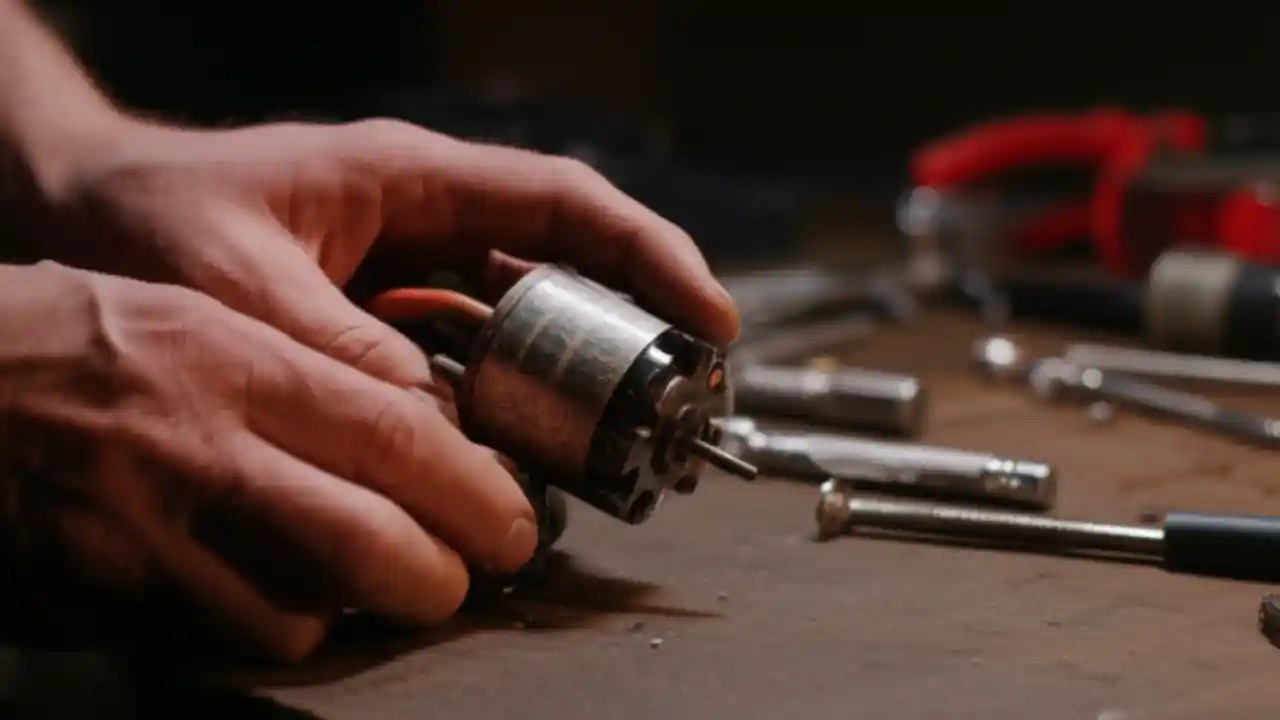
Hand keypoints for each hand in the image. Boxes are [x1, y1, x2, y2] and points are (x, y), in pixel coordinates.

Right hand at [0, 261, 535, 659]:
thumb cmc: (85, 336)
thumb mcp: (207, 316)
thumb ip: (313, 370)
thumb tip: (420, 433)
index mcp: (238, 364)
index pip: (396, 437)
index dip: (476, 493)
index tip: (516, 525)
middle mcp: (204, 453)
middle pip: (372, 546)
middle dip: (440, 579)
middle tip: (464, 577)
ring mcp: (148, 537)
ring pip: (301, 620)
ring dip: (349, 616)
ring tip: (360, 587)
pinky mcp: (103, 598)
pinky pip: (217, 645)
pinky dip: (264, 632)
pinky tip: (267, 597)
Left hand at [28, 117, 739, 387]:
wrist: (81, 218)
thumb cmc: (149, 214)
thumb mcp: (235, 277)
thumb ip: (331, 346)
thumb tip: (430, 425)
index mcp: (412, 178)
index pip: (561, 205)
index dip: (649, 256)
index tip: (710, 316)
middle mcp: (428, 226)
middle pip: (561, 273)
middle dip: (627, 337)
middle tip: (671, 410)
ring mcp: (411, 278)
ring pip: (522, 329)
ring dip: (565, 388)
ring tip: (602, 453)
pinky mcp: (385, 328)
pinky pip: (465, 369)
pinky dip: (494, 413)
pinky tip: (504, 460)